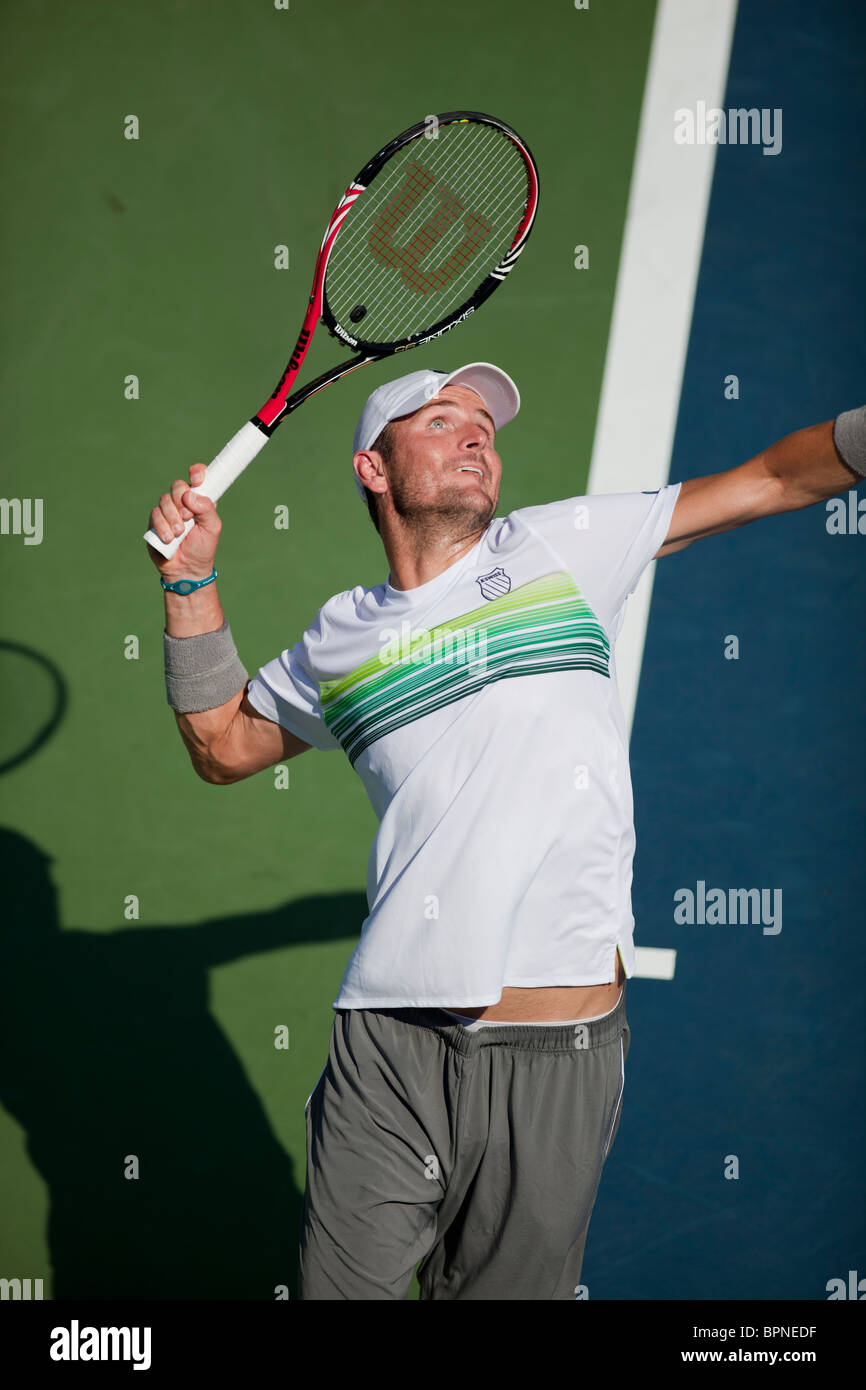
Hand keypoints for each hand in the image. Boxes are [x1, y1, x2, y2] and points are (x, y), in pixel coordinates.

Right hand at [146, 464, 221, 579]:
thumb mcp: (212, 528)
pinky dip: (162, 526)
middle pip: (178, 485)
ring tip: (179, 534)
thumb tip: (190, 495)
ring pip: (165, 500)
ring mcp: (168, 511)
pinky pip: (155, 513)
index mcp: (200, 501)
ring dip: (172, 517)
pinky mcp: (155, 521)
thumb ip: (206, 509)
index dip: (197, 473)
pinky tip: (169, 538)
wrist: (186, 569)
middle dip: (181, 501)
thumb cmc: (202, 549)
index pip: (198, 478)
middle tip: (188, 517)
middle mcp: (184, 503)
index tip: (197, 478)